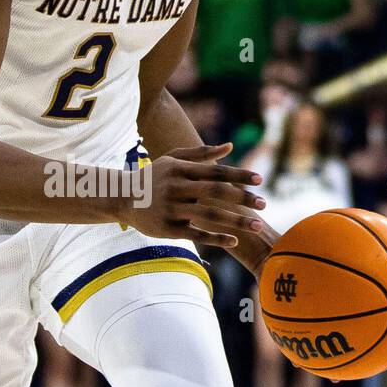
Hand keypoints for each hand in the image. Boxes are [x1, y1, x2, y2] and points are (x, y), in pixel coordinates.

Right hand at [130, 142, 266, 248]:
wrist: (122, 198)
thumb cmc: (154, 176)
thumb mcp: (173, 160)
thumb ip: (202, 153)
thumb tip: (230, 146)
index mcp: (180, 169)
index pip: (215, 171)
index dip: (238, 175)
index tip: (260, 180)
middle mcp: (176, 187)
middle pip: (215, 192)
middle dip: (242, 198)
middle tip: (264, 204)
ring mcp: (171, 209)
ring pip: (208, 215)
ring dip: (235, 221)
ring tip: (256, 226)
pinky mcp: (167, 229)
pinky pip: (196, 234)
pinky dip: (216, 238)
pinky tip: (234, 241)